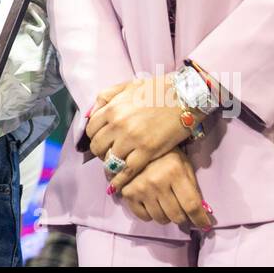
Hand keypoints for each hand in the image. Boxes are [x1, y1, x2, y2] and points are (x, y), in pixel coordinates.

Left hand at [86, 74, 190, 188]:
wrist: (183, 95)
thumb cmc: (156, 89)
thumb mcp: (127, 86)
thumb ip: (105, 97)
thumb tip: (90, 114)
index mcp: (112, 108)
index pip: (91, 129)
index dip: (95, 137)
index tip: (102, 141)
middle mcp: (118, 124)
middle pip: (97, 147)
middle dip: (101, 152)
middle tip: (109, 154)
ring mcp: (132, 138)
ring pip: (110, 160)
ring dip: (111, 166)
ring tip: (115, 167)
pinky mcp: (147, 150)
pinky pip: (127, 170)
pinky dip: (120, 180)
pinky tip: (117, 185)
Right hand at [117, 148, 213, 228]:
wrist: (138, 146)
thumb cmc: (167, 156)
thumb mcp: (184, 165)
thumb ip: (193, 188)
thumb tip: (203, 213)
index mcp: (175, 172)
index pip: (191, 205)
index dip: (200, 219)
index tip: (204, 225)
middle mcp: (157, 181)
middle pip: (176, 216)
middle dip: (182, 216)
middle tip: (181, 208)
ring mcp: (141, 188)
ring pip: (161, 219)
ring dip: (167, 215)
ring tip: (165, 203)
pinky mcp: (128, 194)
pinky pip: (144, 217)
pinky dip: (151, 214)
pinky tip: (152, 203)